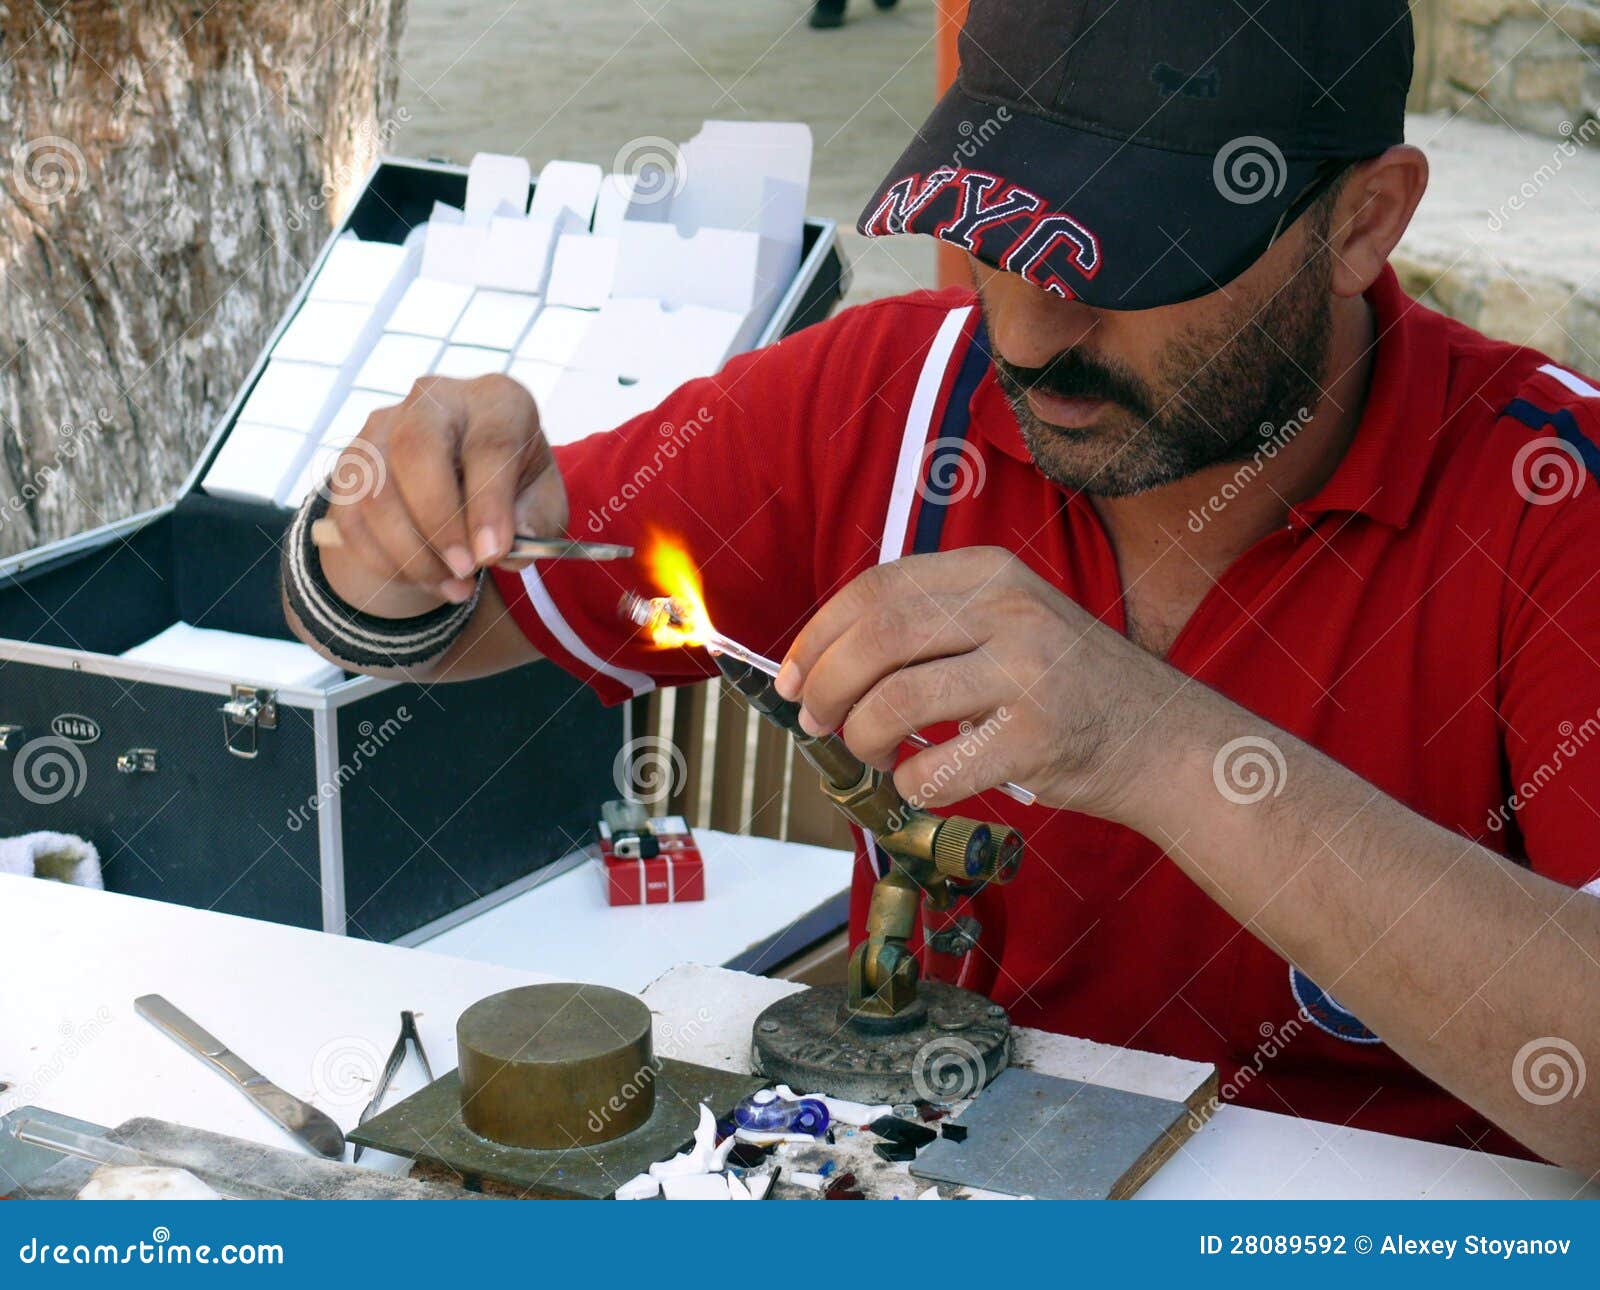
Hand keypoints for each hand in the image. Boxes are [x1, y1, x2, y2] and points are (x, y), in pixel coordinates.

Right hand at [317, 374, 566, 617]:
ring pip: (375, 491)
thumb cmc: (514, 485)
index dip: (489, 504)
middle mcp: (434, 400)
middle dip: (438, 524)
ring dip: (411, 553)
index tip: (493, 554)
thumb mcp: (542, 500)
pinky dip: (383, 561)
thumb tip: (503, 550)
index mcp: (496, 401)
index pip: (488, 444)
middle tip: (464, 571)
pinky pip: (351, 518)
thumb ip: (534, 522)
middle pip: (416, 450)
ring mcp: (383, 427)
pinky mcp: (352, 464)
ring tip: (452, 587)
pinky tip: (422, 580)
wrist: (467, 477)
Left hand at [774, 547, 1182, 818]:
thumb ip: (932, 625)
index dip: (818, 635)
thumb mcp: (1008, 622)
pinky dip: (910, 784)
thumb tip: (822, 662)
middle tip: (815, 723)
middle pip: (877, 639)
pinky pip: (938, 768)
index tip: (791, 677)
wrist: (1160, 738)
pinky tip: (920, 783)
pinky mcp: (1037, 739)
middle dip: (824, 687)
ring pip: (896, 701)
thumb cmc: (1066, 687)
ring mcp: (1027, 673)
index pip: (876, 588)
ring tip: (870, 755)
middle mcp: (1009, 610)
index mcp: (990, 572)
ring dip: (861, 739)